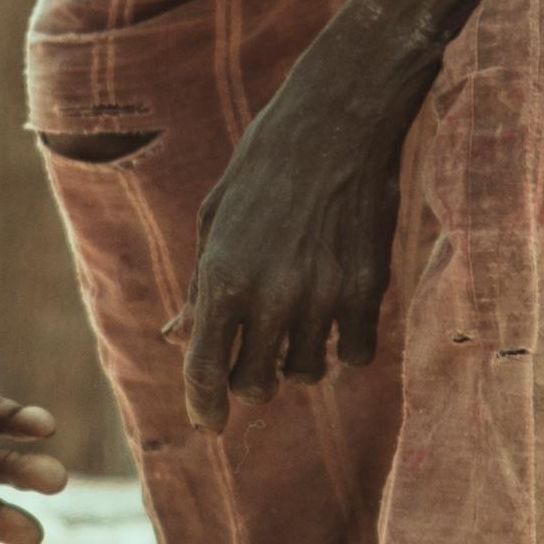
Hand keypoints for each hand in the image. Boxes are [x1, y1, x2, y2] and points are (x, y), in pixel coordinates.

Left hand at [180, 48, 422, 427]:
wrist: (340, 119)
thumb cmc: (266, 163)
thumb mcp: (215, 218)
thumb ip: (200, 286)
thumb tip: (174, 336)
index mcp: (223, 275)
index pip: (205, 369)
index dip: (204, 406)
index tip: (209, 425)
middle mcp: (271, 294)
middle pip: (256, 385)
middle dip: (249, 382)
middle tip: (254, 359)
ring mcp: (324, 294)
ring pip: (306, 373)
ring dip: (296, 362)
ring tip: (296, 327)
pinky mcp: (368, 288)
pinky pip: (356, 353)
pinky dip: (345, 347)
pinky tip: (338, 319)